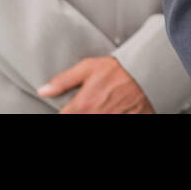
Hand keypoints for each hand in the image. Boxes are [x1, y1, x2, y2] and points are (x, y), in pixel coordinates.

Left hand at [39, 56, 153, 112]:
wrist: (147, 72)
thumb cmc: (118, 69)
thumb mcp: (88, 68)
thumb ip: (63, 81)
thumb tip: (43, 91)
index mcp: (82, 106)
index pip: (63, 116)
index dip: (66, 110)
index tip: (72, 106)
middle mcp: (95, 116)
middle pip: (79, 119)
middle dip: (83, 111)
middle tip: (90, 103)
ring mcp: (111, 120)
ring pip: (95, 121)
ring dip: (95, 113)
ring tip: (101, 105)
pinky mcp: (125, 121)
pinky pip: (112, 122)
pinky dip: (110, 114)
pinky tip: (111, 109)